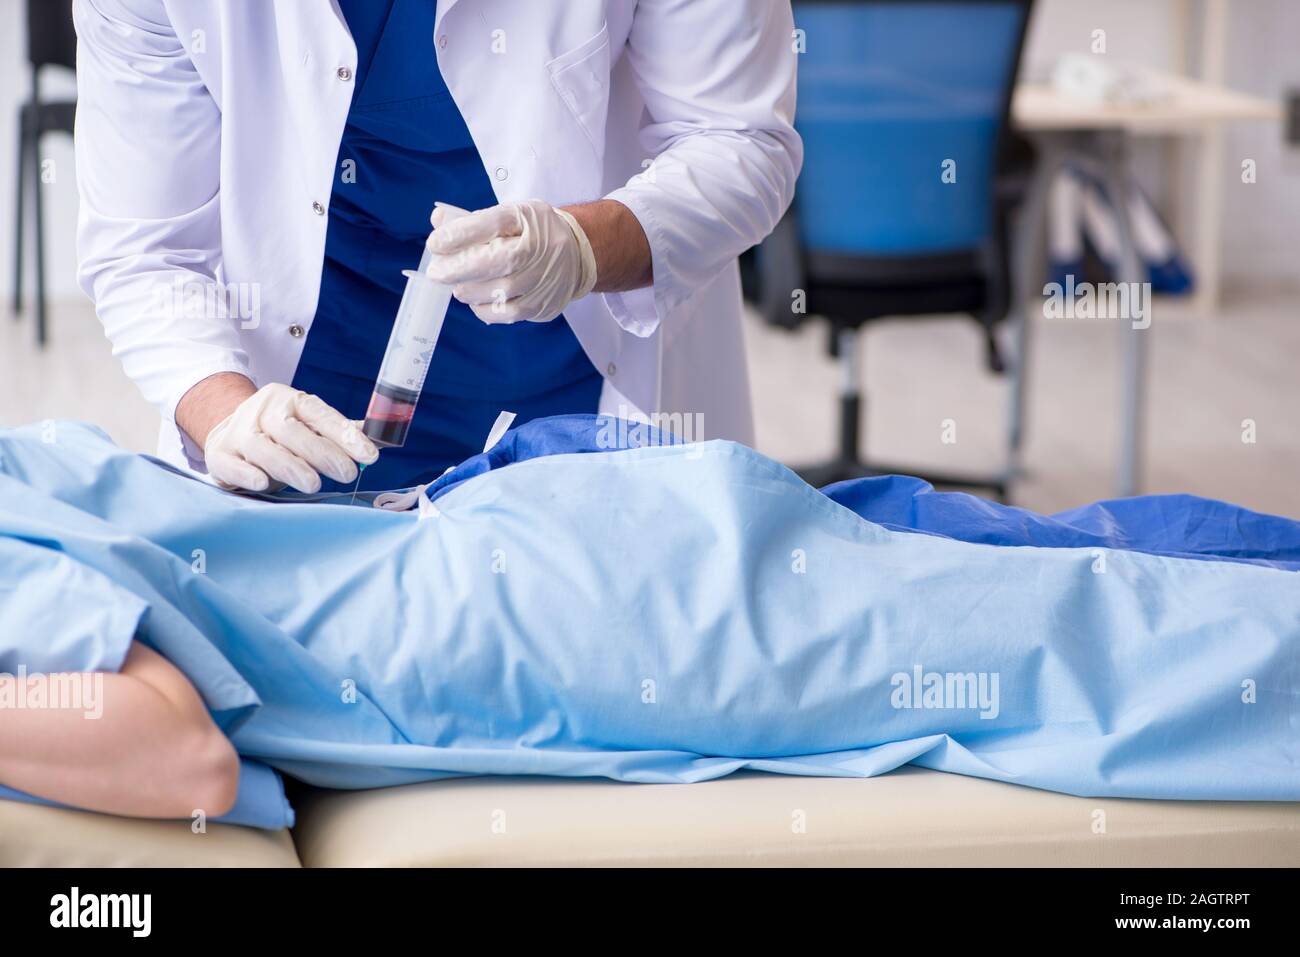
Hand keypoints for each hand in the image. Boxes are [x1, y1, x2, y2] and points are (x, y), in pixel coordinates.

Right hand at [204, 383, 377, 492]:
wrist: (229, 433)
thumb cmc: (281, 435)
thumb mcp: (309, 428)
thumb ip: (341, 434)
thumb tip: (383, 441)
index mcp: (288, 400)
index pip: (319, 413)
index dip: (345, 435)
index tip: (370, 455)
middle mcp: (262, 411)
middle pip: (290, 430)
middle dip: (321, 452)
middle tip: (348, 473)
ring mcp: (237, 432)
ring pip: (262, 447)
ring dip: (289, 466)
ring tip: (313, 484)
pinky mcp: (219, 455)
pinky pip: (231, 464)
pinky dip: (246, 474)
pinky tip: (263, 483)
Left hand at [423, 199, 598, 323]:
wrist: (577, 252)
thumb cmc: (533, 232)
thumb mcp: (508, 215)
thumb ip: (473, 220)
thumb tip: (438, 222)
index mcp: (529, 218)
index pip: (492, 223)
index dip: (460, 234)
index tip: (435, 244)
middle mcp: (542, 247)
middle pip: (498, 261)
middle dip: (459, 269)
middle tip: (436, 273)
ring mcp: (546, 278)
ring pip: (501, 292)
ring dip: (470, 291)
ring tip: (458, 286)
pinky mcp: (545, 304)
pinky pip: (508, 314)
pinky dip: (484, 309)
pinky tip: (476, 301)